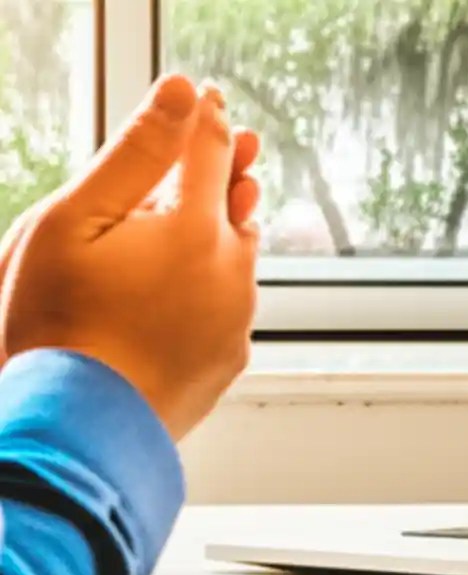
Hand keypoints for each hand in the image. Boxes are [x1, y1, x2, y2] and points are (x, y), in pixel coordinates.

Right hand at [0, 74, 262, 439]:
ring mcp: (237, 321)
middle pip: (237, 208)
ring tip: (225, 212)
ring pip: (238, 261)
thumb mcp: (76, 220)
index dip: (207, 119)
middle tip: (241, 145)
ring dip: (225, 235)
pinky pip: (228, 308)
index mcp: (199, 230)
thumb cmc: (61, 320)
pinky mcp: (230, 359)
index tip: (207, 97)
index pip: (213, 152)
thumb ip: (136, 153)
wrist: (81, 425)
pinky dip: (213, 288)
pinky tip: (188, 291)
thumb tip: (183, 92)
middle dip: (230, 175)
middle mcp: (234, 273)